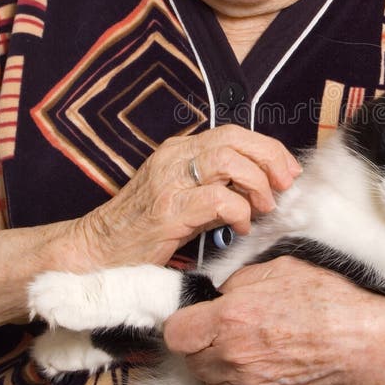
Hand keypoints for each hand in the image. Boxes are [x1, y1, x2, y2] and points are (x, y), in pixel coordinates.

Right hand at [62, 126, 300, 271]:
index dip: (268, 148)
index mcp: (180, 150)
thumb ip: (221, 189)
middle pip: (235, 138)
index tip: (288, 171)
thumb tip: (266, 190)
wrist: (96, 251)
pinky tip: (240, 227)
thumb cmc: (144, 229)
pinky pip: (217, 199)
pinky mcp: (167, 209)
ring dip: (256, 184)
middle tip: (285, 186)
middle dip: (270, 159)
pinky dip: (238, 211)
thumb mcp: (188, 200)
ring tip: (263, 208)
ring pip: (228, 161)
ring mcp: (169, 180)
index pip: (235, 133)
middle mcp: (175, 157)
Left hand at [163, 255, 384, 384]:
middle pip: (189, 358)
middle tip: (227, 329)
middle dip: (201, 342)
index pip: (175, 332)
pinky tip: (262, 364)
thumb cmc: (324, 300)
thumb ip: (237, 281)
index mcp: (230, 317)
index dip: (184, 322)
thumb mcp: (278, 268)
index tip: (197, 317)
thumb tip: (219, 295)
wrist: (360, 342)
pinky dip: (239, 383)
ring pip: (209, 380)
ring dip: (218, 364)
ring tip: (247, 346)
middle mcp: (232, 356)